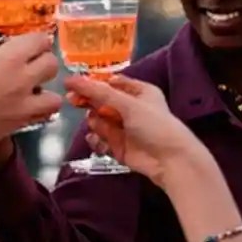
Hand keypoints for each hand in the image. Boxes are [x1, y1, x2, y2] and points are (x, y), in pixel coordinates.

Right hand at [0, 32, 61, 151]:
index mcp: (11, 57)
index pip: (40, 40)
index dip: (35, 40)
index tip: (25, 44)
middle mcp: (25, 78)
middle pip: (52, 64)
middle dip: (43, 61)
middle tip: (29, 64)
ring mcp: (25, 104)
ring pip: (55, 97)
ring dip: (46, 92)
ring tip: (31, 91)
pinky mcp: (20, 125)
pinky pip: (41, 116)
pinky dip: (37, 112)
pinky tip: (23, 109)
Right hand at [63, 75, 208, 186]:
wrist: (170, 160)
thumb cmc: (154, 125)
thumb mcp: (128, 104)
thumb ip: (99, 93)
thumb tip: (72, 80)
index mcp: (138, 91)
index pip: (110, 82)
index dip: (91, 82)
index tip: (72, 83)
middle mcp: (130, 108)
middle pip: (101, 101)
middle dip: (88, 102)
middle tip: (72, 101)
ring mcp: (123, 128)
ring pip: (98, 120)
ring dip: (95, 122)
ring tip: (98, 126)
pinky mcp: (118, 146)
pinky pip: (100, 138)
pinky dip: (97, 139)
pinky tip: (98, 141)